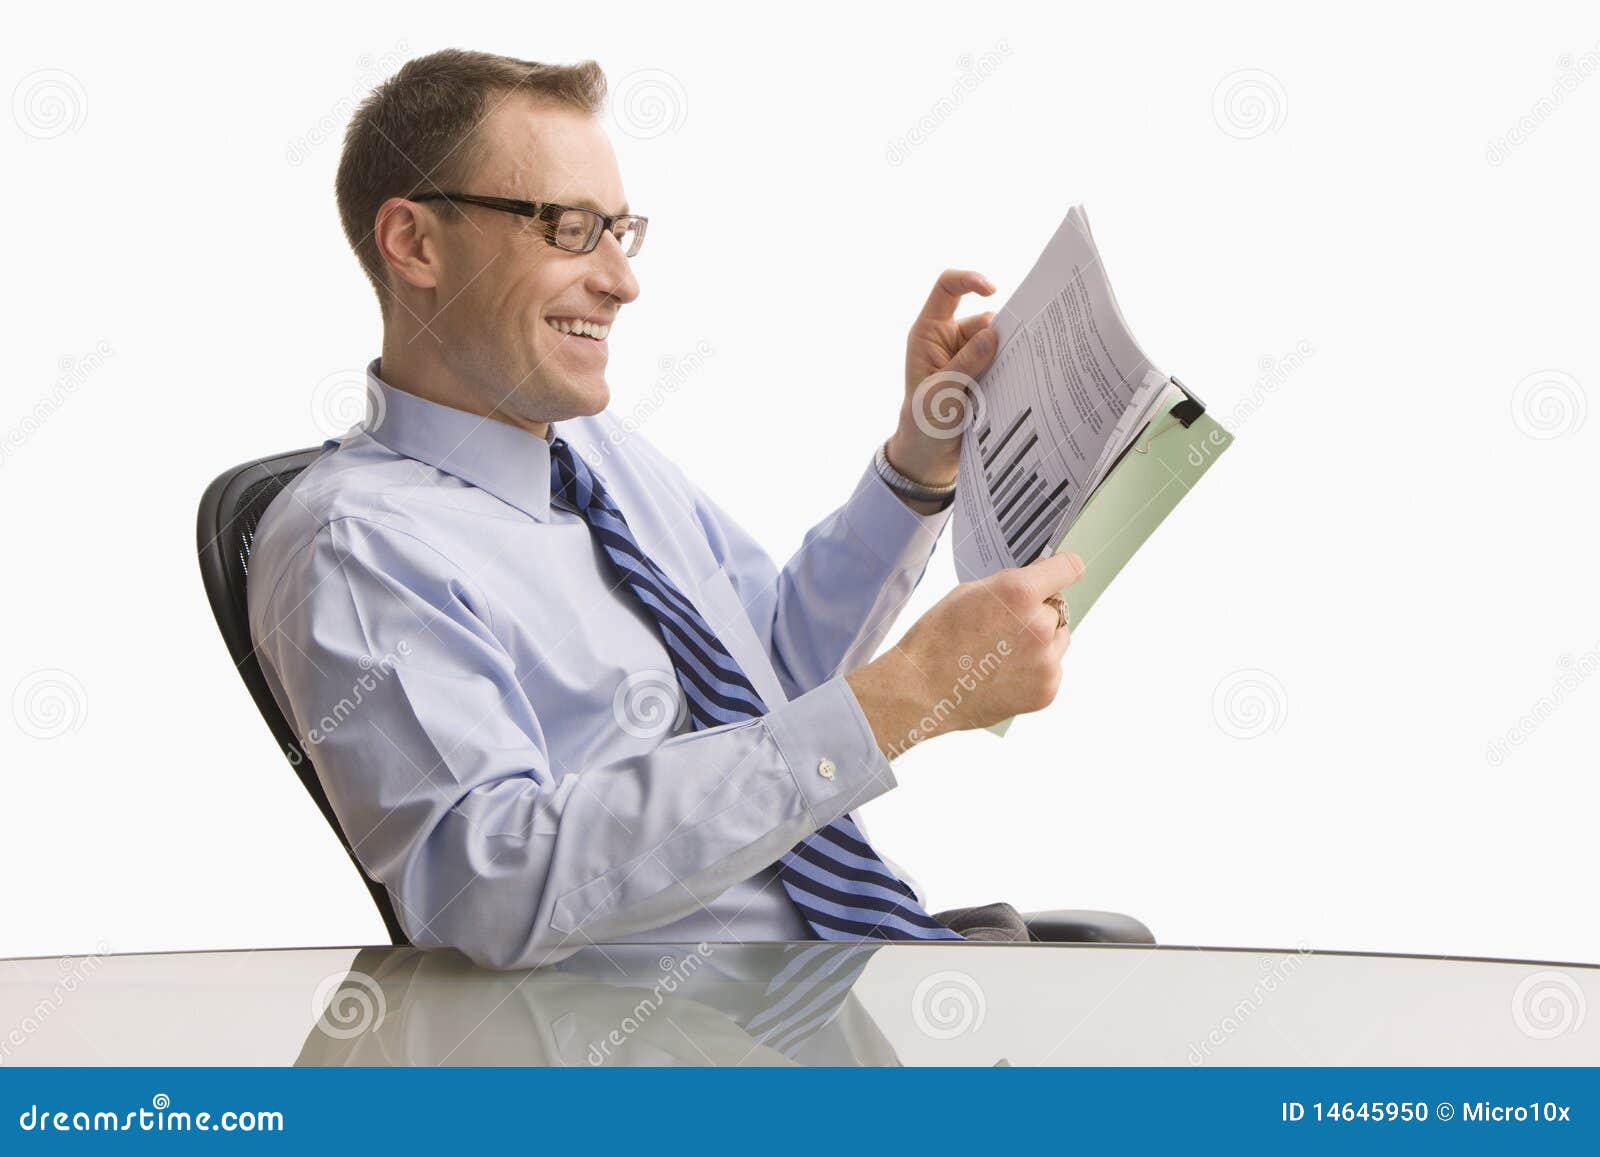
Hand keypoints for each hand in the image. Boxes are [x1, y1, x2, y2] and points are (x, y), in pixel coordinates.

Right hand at [846, 550, 1085, 757]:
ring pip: (1058, 640)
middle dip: (1038, 611)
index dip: (1061, 569)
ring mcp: (1046, 662)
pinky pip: (1051, 669)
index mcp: (1020, 593)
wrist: (920, 692)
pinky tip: (1003, 674)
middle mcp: (1040, 626)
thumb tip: (1036, 582)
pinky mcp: (1045, 691)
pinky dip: (1034, 670)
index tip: (1058, 573)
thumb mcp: (968, 592)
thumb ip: (1009, 585)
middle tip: (1004, 626)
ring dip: (1040, 641)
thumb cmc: (936, 640)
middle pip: (1058, 607)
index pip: (1069, 568)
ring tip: (1001, 654)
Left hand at [886, 269, 1000, 487]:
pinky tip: (1023, 382)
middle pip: (985, 319)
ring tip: (1015, 377)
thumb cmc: (924, 424)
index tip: (992, 290)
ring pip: (1000, 342)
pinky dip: (1015, 369)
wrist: (931, 456)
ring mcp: (969, 357)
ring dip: (1010, 356)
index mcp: (929, 333)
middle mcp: (950, 340)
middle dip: (1001, 333)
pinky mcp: (984, 374)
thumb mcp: (940, 393)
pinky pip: (1006, 361)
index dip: (969, 280)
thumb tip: (993, 334)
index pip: (947, 289)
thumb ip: (965, 363)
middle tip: (1018, 352)